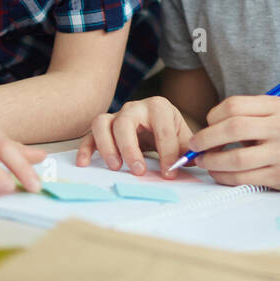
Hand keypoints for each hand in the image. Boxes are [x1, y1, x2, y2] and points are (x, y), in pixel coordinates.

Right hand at [75, 96, 193, 176]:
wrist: (157, 121)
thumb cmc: (169, 130)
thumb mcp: (183, 136)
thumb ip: (188, 149)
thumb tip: (194, 161)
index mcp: (159, 107)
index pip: (162, 130)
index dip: (167, 154)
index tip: (169, 173)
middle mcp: (135, 107)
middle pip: (125, 123)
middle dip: (130, 148)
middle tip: (138, 171)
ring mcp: (117, 116)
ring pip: (102, 123)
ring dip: (106, 146)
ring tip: (116, 166)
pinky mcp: (104, 128)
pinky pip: (89, 135)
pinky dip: (85, 148)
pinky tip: (85, 163)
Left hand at [187, 95, 279, 190]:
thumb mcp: (275, 114)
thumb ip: (246, 115)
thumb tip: (207, 129)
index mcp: (276, 106)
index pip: (235, 105)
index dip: (213, 116)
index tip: (207, 125)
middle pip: (233, 128)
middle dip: (206, 138)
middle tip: (194, 146)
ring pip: (236, 158)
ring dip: (212, 161)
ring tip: (203, 161)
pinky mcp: (279, 176)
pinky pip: (243, 178)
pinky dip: (223, 177)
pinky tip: (218, 173)